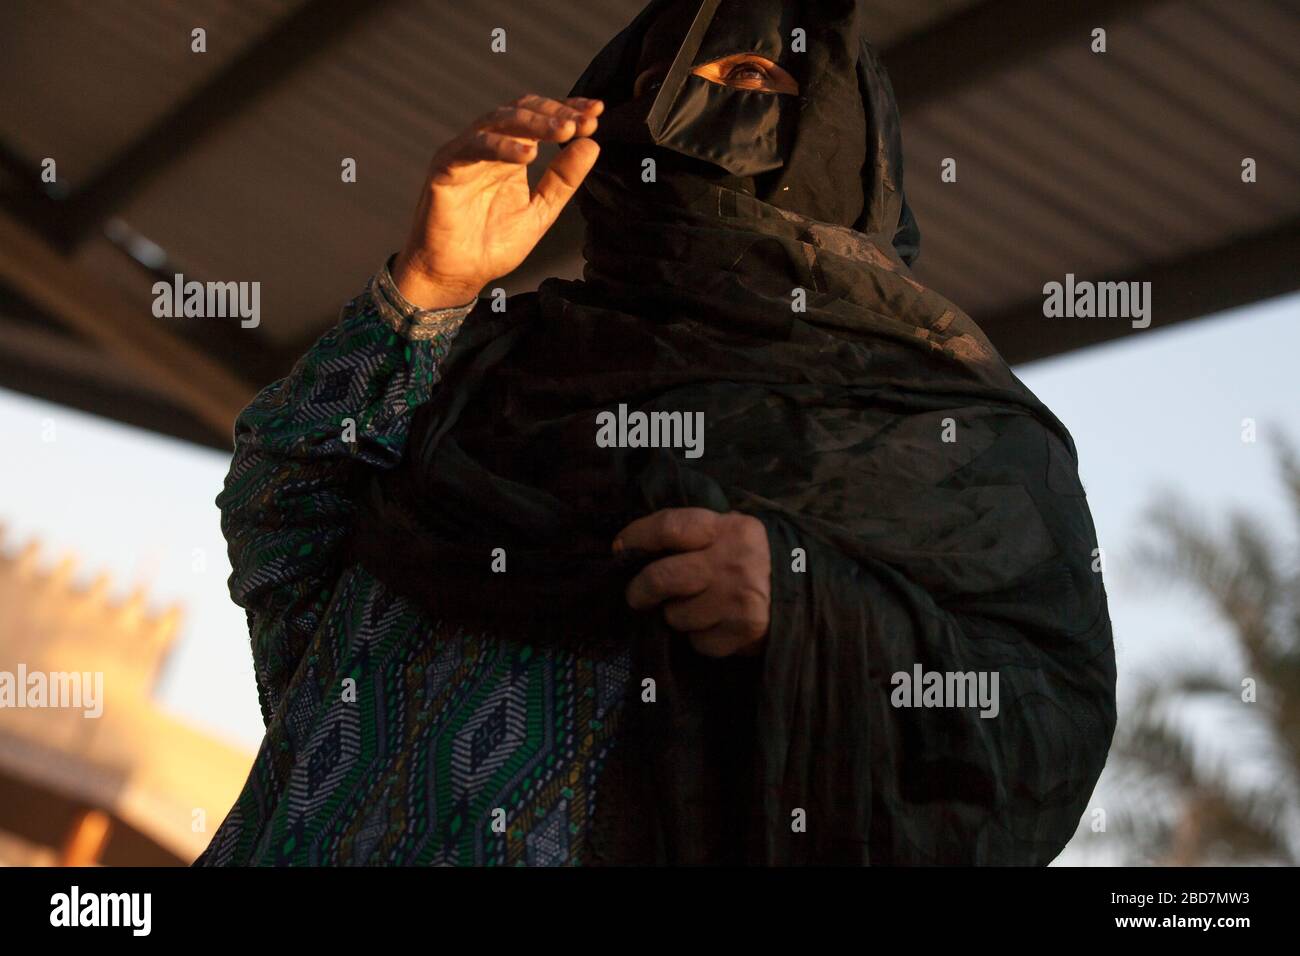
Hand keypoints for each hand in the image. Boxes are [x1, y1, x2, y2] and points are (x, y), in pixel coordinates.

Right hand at [392, 94, 603, 308]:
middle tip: (584, 121)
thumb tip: (592, 145)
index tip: (597, 110)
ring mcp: (465, 153)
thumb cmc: (492, 245)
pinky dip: (502, 147)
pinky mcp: (445, 166)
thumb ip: (563, 180)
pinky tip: (528, 155)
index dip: (568, 110)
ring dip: (534, 124)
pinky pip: (474, 147)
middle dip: (555, 113)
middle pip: (522, 111)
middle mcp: (488, 147)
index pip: (540, 118)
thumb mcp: (540, 211)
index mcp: (510, 154)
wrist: (456, 275)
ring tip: (564, 131)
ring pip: (498, 121)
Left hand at [615, 508, 770, 658]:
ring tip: (697, 608)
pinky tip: (717, 625)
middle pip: (663, 577)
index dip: (637, 537)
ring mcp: (741, 597)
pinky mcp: (746, 629)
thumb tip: (632, 551)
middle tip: (637, 596)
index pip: (669, 527)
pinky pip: (698, 642)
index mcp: (728, 528)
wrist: (803, 592)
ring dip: (677, 616)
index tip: (620, 549)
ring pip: (676, 615)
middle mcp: (735, 560)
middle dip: (641, 590)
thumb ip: (690, 536)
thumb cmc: (751, 560)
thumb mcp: (728, 533)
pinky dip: (700, 638)